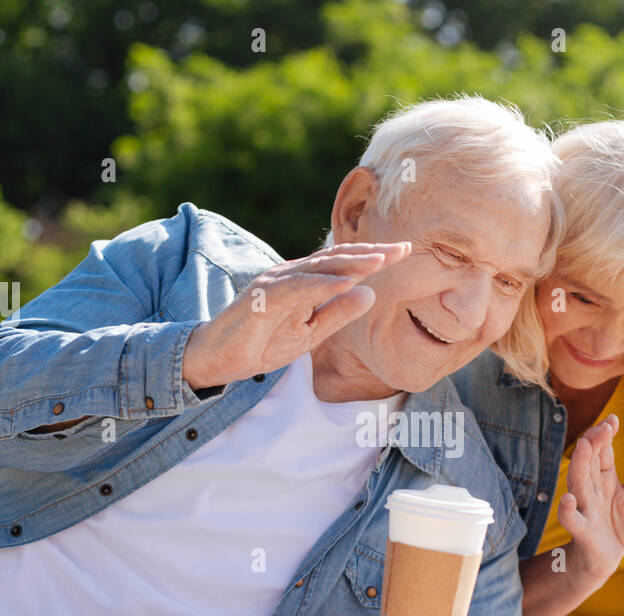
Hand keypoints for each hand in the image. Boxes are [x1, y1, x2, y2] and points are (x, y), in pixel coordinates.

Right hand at [181, 241, 410, 387]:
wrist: (218, 359)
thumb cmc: (261, 344)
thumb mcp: (310, 333)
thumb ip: (338, 313)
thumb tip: (371, 293)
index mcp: (303, 281)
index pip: (343, 265)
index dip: (373, 258)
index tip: (405, 252)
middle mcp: (291, 274)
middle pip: (336, 259)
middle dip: (370, 254)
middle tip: (403, 249)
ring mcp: (275, 282)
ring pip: (319, 267)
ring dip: (351, 262)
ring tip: (381, 260)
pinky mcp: (263, 297)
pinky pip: (297, 287)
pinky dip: (322, 283)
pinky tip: (346, 282)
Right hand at [559, 414, 623, 584]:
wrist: (605, 560)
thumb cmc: (617, 526)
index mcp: (603, 478)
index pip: (602, 451)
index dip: (606, 435)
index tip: (613, 419)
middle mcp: (590, 489)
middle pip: (588, 461)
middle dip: (593, 443)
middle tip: (602, 427)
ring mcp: (584, 508)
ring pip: (578, 483)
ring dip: (578, 464)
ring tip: (583, 446)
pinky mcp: (582, 530)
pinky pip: (571, 519)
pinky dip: (567, 510)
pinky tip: (567, 499)